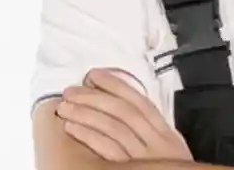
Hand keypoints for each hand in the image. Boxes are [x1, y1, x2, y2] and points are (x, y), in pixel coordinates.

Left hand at [56, 68, 191, 162]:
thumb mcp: (168, 151)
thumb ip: (150, 131)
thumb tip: (119, 105)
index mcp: (167, 135)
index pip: (140, 102)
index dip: (116, 85)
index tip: (93, 74)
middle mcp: (158, 144)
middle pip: (123, 112)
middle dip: (94, 97)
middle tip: (71, 91)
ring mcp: (144, 159)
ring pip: (113, 129)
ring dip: (86, 115)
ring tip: (65, 108)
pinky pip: (108, 151)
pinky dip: (89, 137)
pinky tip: (73, 129)